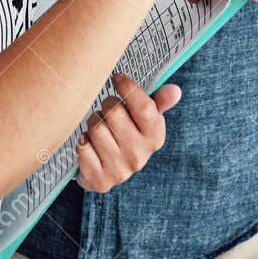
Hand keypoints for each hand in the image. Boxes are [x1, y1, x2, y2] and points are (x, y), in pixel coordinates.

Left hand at [75, 74, 180, 192]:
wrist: (109, 171)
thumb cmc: (129, 134)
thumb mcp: (147, 118)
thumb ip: (160, 102)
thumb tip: (175, 90)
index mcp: (155, 137)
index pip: (144, 106)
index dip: (127, 88)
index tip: (117, 78)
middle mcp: (139, 156)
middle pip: (113, 112)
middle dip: (107, 105)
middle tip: (108, 111)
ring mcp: (119, 170)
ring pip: (96, 127)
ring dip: (93, 122)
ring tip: (99, 127)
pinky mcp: (99, 180)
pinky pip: (82, 147)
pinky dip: (82, 141)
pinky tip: (90, 145)